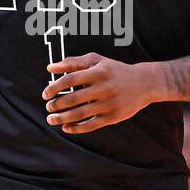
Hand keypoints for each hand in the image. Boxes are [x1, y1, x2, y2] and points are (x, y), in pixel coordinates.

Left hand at [41, 53, 158, 133]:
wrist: (144, 83)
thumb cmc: (115, 70)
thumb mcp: (97, 61)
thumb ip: (73, 62)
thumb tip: (50, 67)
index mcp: (97, 72)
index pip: (69, 80)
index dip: (54, 87)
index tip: (45, 94)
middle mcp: (103, 88)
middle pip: (73, 99)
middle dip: (56, 105)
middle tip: (49, 107)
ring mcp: (108, 103)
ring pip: (80, 114)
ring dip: (62, 118)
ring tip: (51, 119)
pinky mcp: (113, 116)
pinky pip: (91, 125)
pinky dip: (76, 128)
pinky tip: (66, 128)